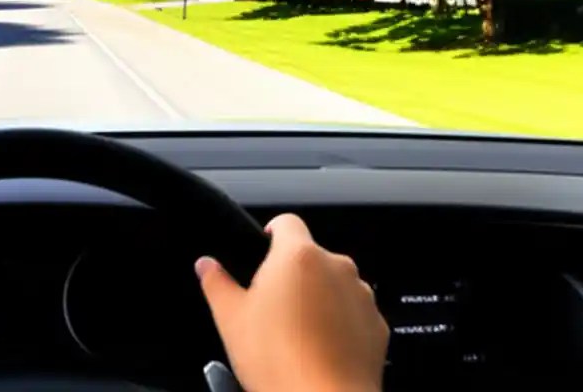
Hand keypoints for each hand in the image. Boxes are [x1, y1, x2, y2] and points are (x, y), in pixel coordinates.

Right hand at [196, 214, 387, 391]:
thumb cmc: (281, 361)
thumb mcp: (231, 319)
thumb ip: (216, 283)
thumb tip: (207, 266)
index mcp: (297, 256)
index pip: (286, 222)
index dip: (271, 233)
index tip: (263, 250)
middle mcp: (336, 267)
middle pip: (309, 257)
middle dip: (292, 276)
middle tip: (271, 308)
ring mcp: (361, 295)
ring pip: (333, 285)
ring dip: (317, 299)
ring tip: (295, 334)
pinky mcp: (376, 324)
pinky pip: (353, 313)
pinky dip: (339, 324)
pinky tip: (319, 349)